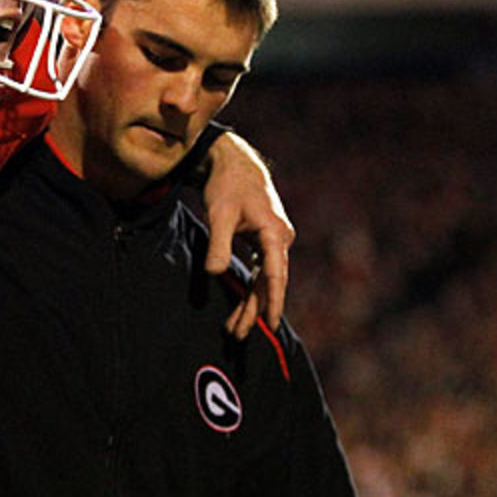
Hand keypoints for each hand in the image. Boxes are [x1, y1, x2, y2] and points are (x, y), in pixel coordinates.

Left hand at [201, 132, 293, 338]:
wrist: (233, 161)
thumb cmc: (226, 184)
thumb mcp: (219, 213)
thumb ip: (218, 245)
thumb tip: (215, 274)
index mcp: (275, 233)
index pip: (275, 275)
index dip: (272, 301)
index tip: (270, 324)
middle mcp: (281, 238)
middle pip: (270, 282)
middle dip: (255, 310)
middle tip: (237, 335)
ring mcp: (276, 240)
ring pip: (265, 278)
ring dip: (251, 302)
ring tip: (235, 328)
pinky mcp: (266, 239)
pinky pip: (262, 269)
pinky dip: (252, 287)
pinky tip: (243, 306)